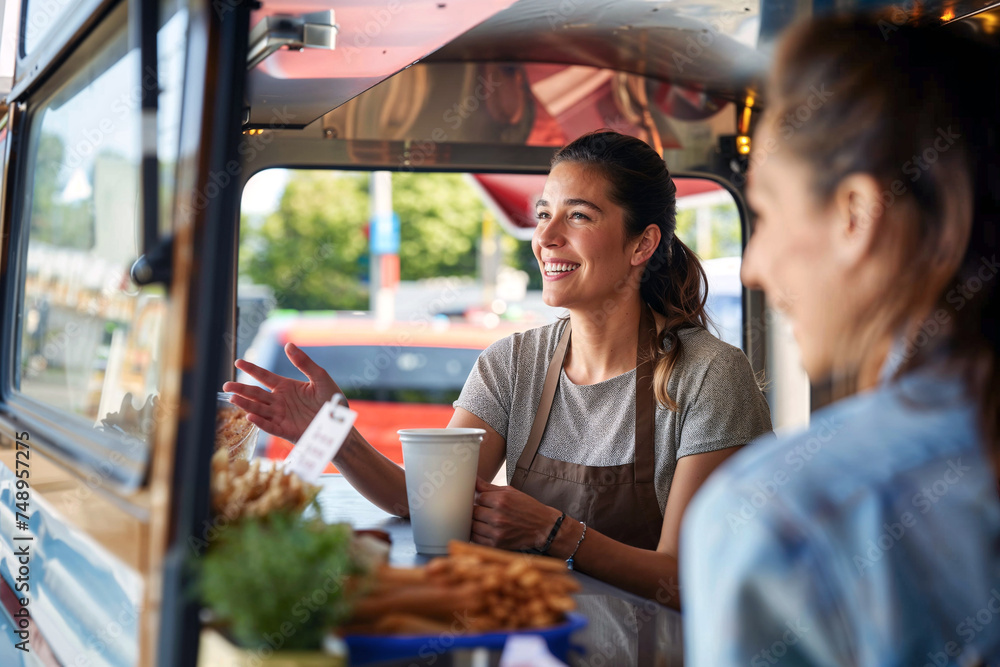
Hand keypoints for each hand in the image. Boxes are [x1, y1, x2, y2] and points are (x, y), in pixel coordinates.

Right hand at [222, 343, 339, 442]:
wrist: (340, 423)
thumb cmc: (331, 400)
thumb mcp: (320, 378)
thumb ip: (304, 363)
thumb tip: (289, 345)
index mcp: (286, 387)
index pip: (264, 376)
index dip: (251, 369)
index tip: (238, 361)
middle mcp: (279, 401)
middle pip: (255, 393)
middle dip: (240, 389)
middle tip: (226, 385)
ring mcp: (281, 416)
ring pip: (259, 409)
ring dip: (246, 404)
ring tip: (233, 398)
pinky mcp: (286, 430)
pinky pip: (270, 426)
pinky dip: (260, 422)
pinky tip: (250, 416)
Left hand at [471, 478, 561, 551]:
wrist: (544, 528)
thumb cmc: (528, 508)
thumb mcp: (511, 492)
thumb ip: (489, 487)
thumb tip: (474, 479)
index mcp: (501, 500)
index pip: (478, 497)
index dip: (481, 499)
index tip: (486, 501)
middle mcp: (498, 516)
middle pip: (474, 512)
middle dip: (477, 511)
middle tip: (485, 511)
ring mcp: (497, 532)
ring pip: (473, 525)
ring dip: (476, 523)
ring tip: (484, 521)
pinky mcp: (497, 544)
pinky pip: (476, 539)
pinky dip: (477, 534)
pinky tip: (484, 530)